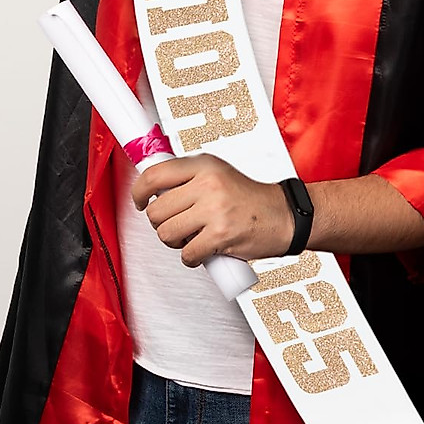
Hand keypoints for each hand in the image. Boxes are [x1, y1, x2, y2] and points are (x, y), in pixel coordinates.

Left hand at [131, 154, 292, 265]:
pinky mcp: (220, 235)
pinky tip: (206, 248)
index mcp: (205, 165)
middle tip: (180, 223)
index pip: (155, 174)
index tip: (139, 200)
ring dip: (177, 242)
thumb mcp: (219, 174)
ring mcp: (214, 210)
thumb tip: (151, 189)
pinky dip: (193, 258)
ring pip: (166, 234)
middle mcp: (208, 184)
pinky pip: (186, 254)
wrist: (285, 216)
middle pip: (156, 211)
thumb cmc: (251, 200)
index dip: (138, 191)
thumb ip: (188, 179)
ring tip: (195, 236)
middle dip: (162, 223)